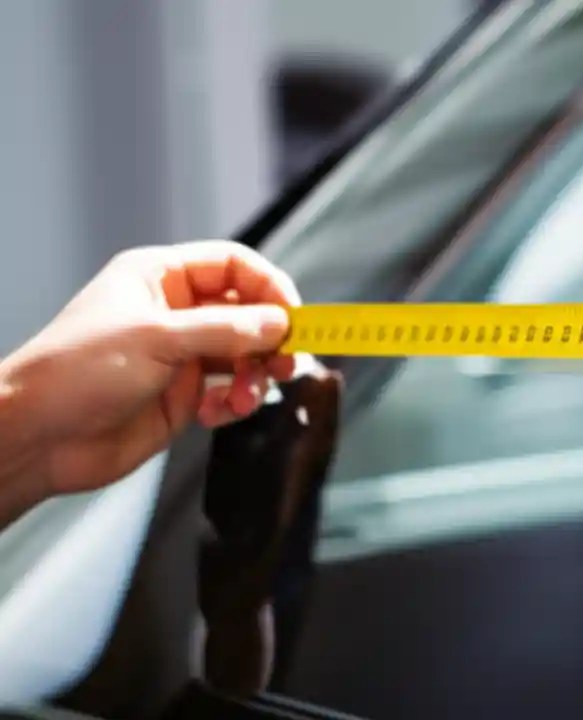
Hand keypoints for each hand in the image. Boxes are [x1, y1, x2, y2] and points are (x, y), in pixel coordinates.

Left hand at [0, 240, 300, 504]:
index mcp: (161, 278)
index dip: (269, 287)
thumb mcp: (157, 339)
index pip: (234, 266)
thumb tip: (280, 323)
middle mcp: (175, 313)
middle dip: (270, 337)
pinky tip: (218, 413)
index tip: (294, 317)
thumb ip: (225, 329)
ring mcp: (181, 355)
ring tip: (248, 395)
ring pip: (245, 355)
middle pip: (248, 312)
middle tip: (286, 361)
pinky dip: (236, 402)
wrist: (37, 437)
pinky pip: (231, 392)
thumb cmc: (76, 372)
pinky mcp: (183, 396)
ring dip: (256, 376)